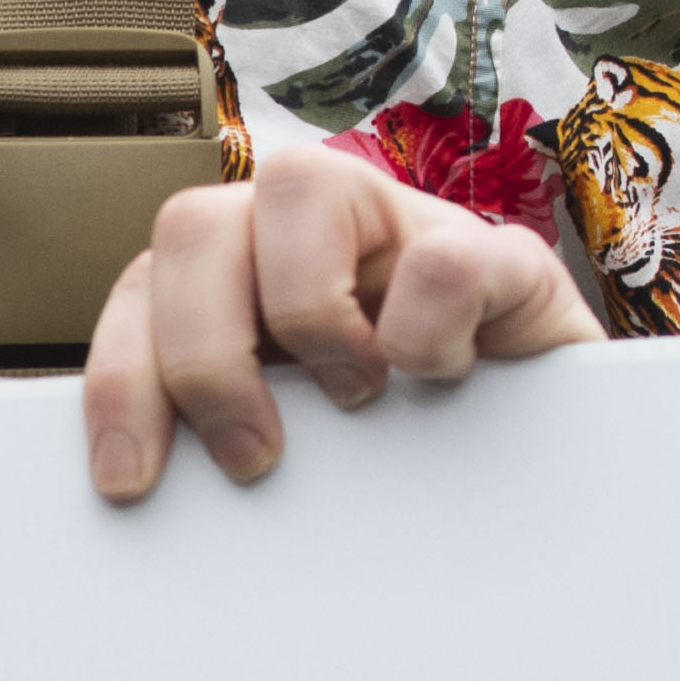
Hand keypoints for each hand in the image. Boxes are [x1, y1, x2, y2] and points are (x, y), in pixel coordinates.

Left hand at [81, 134, 600, 500]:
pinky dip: (425, 330)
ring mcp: (405, 231)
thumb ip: (223, 438)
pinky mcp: (504, 260)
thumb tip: (137, 496)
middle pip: (193, 223)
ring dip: (304, 311)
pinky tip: (437, 381)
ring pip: (299, 183)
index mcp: (246, 280)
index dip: (121, 378)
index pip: (141, 288)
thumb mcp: (302, 452)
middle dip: (201, 353)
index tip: (130, 482)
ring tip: (352, 398)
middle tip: (252, 454)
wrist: (558, 464)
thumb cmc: (413, 457)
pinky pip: (444, 253)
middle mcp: (312, 238)